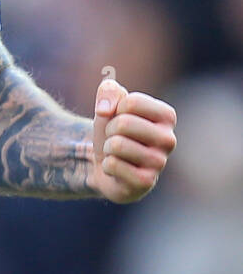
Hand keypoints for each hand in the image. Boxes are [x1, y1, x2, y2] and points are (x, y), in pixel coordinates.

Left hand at [88, 68, 175, 203]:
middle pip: (124, 124)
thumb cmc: (113, 131)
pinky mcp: (146, 182)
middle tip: (115, 138)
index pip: (131, 102)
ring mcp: (159, 163)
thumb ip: (107, 91)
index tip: (120, 118)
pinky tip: (117, 169)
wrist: (105, 165)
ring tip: (116, 153)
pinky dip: (107, 166)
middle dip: (109, 130)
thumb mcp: (108, 105)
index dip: (115, 109)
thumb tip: (105, 109)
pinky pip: (113, 165)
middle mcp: (169, 139)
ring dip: (108, 149)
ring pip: (117, 145)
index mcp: (167, 116)